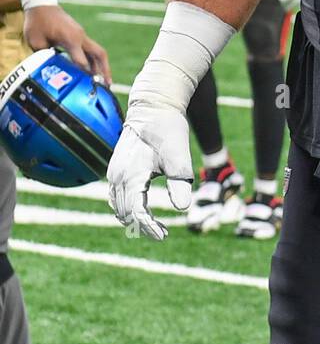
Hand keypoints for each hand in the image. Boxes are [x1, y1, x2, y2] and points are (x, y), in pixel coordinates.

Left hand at [24, 5, 111, 83]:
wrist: (41, 4)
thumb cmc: (37, 22)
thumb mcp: (35, 42)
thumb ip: (44, 57)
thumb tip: (49, 71)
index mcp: (70, 39)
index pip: (82, 60)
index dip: (86, 74)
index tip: (90, 86)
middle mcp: (80, 37)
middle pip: (99, 55)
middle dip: (105, 71)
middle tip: (107, 86)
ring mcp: (81, 35)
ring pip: (97, 53)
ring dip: (102, 67)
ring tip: (104, 83)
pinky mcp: (79, 35)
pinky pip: (90, 50)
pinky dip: (94, 62)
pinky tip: (93, 72)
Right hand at [107, 101, 192, 240]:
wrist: (154, 107)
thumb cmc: (168, 130)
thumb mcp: (179, 157)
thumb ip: (180, 183)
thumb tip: (182, 208)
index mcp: (131, 175)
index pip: (135, 211)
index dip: (149, 227)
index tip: (163, 235)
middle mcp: (117, 176)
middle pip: (124, 213)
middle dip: (142, 226)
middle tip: (163, 233)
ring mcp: (114, 173)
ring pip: (117, 207)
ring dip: (133, 220)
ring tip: (156, 226)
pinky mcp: (116, 170)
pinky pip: (115, 198)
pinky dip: (126, 209)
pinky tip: (143, 212)